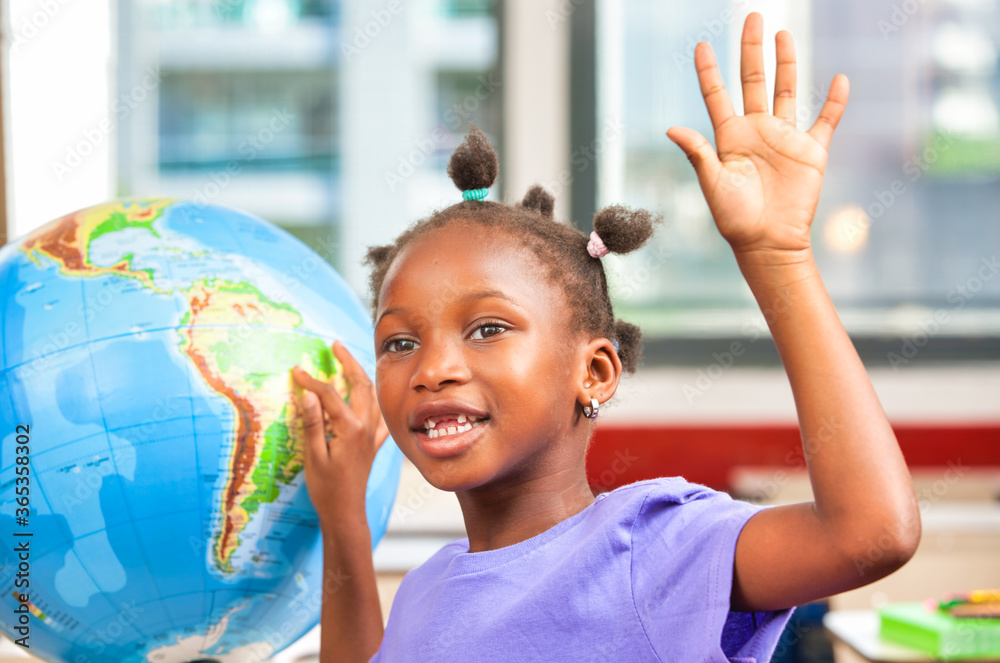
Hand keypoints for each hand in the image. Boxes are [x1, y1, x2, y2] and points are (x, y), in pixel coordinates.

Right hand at [292, 340, 388, 532]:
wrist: (345, 512)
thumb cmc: (326, 488)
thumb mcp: (313, 456)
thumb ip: (312, 424)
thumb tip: (307, 395)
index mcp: (350, 428)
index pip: (330, 394)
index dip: (311, 381)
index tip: (296, 370)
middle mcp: (366, 427)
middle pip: (360, 384)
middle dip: (348, 362)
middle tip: (335, 345)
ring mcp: (372, 434)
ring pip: (372, 395)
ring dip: (361, 375)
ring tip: (348, 361)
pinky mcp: (373, 442)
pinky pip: (378, 414)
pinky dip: (372, 398)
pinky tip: (367, 395)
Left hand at [666, 12, 848, 258]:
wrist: (769, 242)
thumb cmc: (735, 219)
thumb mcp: (713, 183)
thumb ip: (697, 153)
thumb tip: (671, 128)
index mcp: (729, 137)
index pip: (717, 95)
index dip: (709, 71)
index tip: (701, 45)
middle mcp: (756, 131)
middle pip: (754, 80)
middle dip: (751, 49)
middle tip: (753, 17)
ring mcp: (784, 138)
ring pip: (787, 90)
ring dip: (786, 62)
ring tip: (783, 34)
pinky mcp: (811, 151)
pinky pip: (826, 121)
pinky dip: (835, 101)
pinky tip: (840, 79)